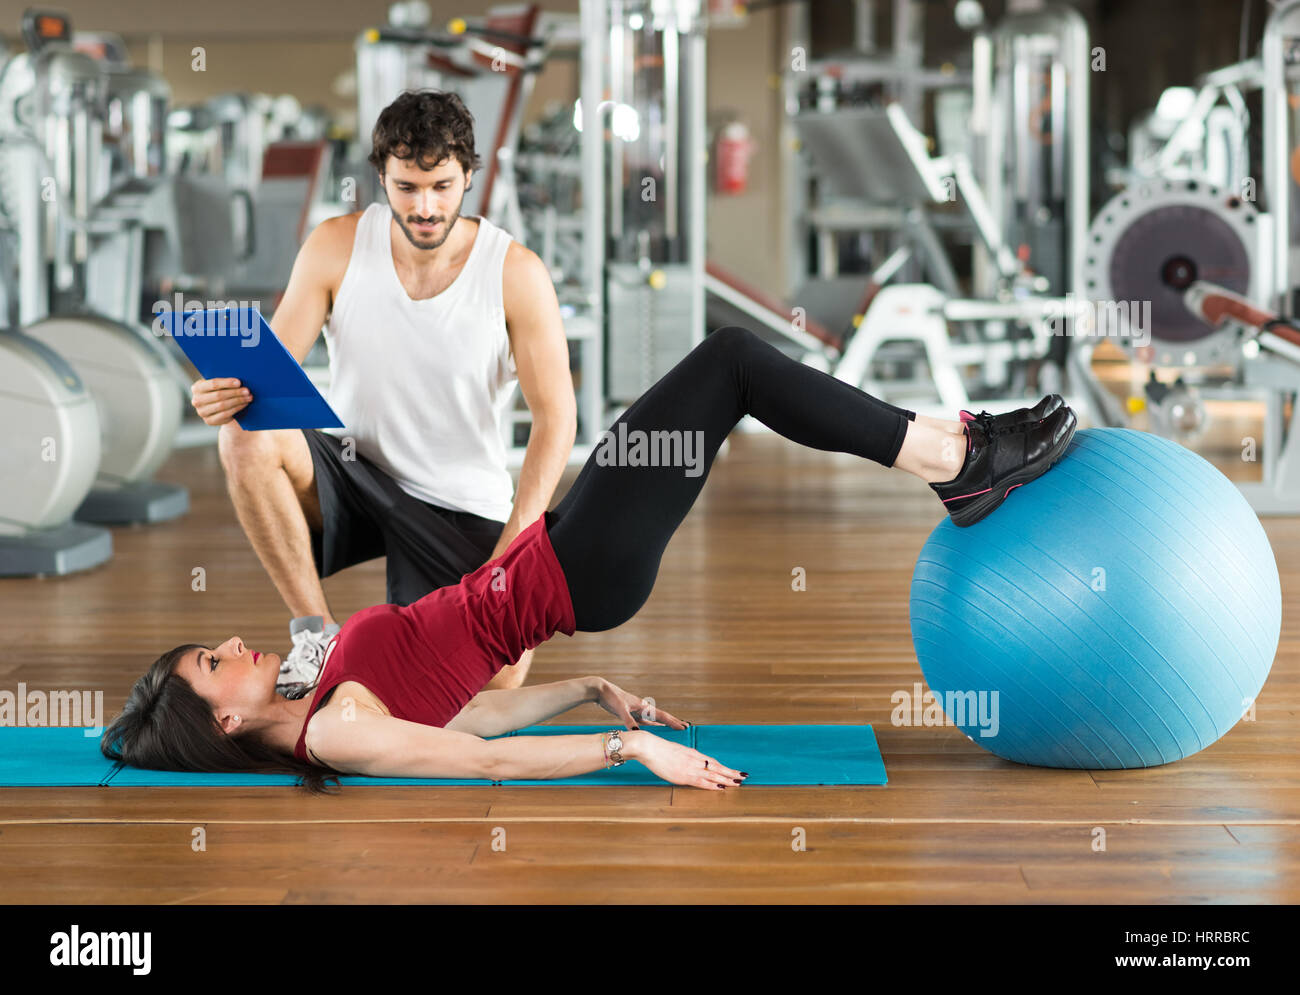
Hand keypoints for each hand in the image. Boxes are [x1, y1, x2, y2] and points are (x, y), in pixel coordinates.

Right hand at [191, 377, 251, 425]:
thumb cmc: (219, 392)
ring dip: (238, 401)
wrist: (217, 409)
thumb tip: (239, 380)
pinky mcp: (209, 421)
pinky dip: (237, 408)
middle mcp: (196, 400)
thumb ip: (224, 382)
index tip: (239, 382)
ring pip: (223, 405)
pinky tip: (244, 404)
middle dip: (235, 392)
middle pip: (219, 395)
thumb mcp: (218, 385)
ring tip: (248, 397)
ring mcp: (202, 412)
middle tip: (247, 391)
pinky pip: (225, 414)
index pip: (212, 384)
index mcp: (197, 388)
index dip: (227, 383)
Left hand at [593, 678, 686, 731]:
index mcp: (643, 706)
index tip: (684, 726)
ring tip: (675, 728)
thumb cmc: (611, 697)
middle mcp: (643, 708)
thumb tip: (636, 732)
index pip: (662, 715)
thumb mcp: (620, 709)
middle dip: (673, 722)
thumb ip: (628, 720)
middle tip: (686, 727)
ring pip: (655, 719)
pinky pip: (645, 722)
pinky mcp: (631, 714)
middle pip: (662, 717)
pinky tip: (656, 728)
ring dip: (664, 724)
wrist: (601, 690)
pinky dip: (652, 725)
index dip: (673, 722)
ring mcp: (638, 711)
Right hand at [631, 732, 745, 789]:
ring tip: (738, 783)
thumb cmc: (659, 749)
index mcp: (693, 754)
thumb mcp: (676, 752)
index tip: (734, 771)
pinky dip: (712, 785)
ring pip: (713, 775)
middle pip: (717, 767)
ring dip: (727, 779)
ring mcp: (690, 768)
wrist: (649, 747)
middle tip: (744, 776)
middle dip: (731, 773)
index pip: (713, 762)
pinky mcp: (684, 775)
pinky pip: (702, 782)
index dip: (724, 767)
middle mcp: (695, 760)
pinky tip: (721, 788)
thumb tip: (690, 764)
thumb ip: (685, 758)